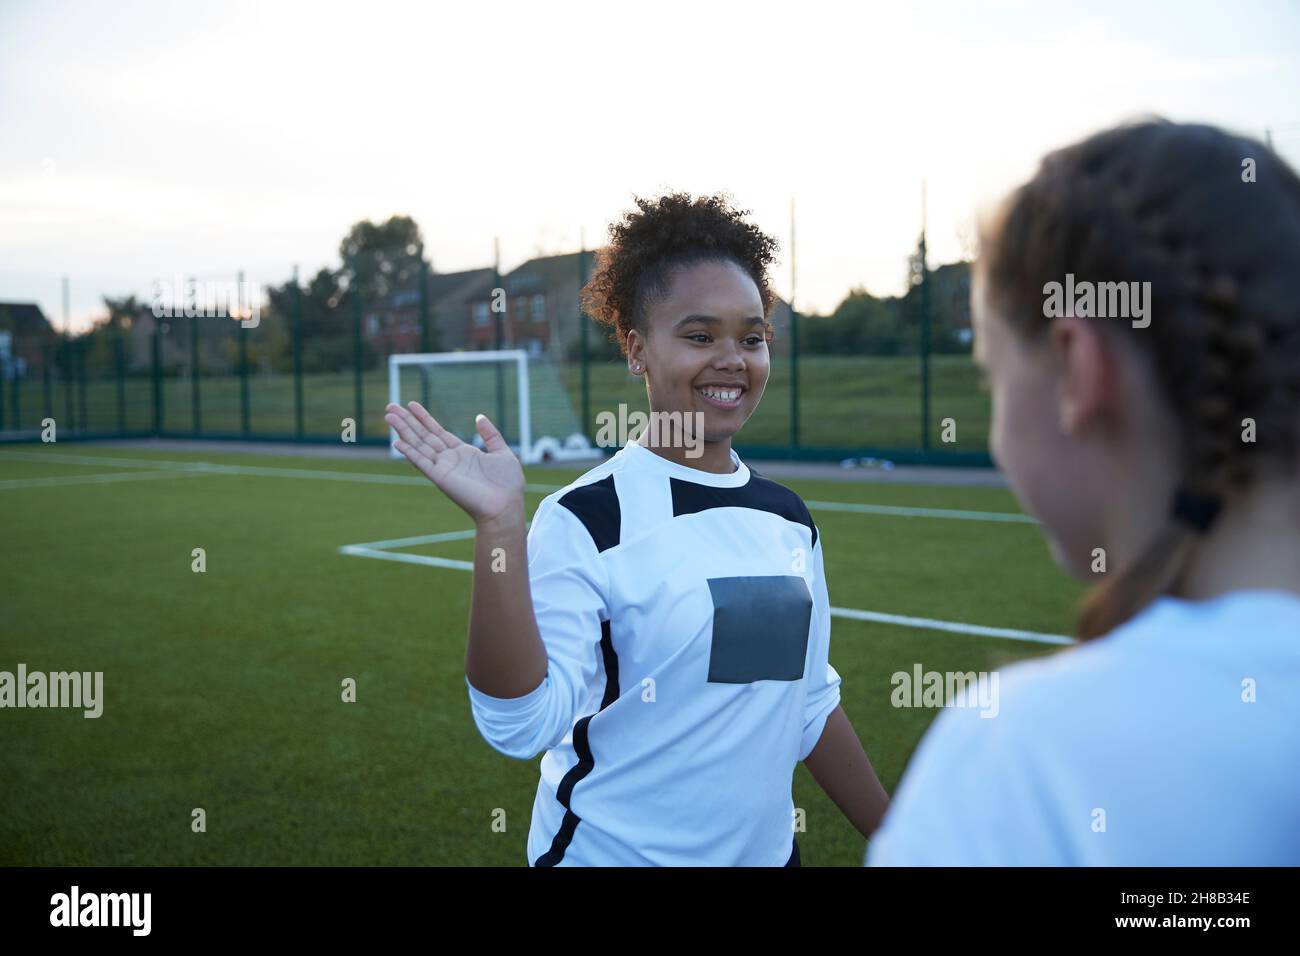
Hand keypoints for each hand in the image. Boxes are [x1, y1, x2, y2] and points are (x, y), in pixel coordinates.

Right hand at [384, 402, 524, 527]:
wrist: (506, 505)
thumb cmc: (507, 484)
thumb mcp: (502, 452)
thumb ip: (490, 435)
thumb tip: (479, 417)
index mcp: (463, 453)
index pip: (438, 431)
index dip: (424, 418)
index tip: (411, 405)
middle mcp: (449, 459)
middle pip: (423, 435)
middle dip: (407, 420)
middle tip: (390, 406)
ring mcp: (443, 468)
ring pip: (418, 444)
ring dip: (403, 430)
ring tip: (389, 416)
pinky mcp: (440, 477)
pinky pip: (421, 462)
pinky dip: (409, 452)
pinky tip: (396, 442)